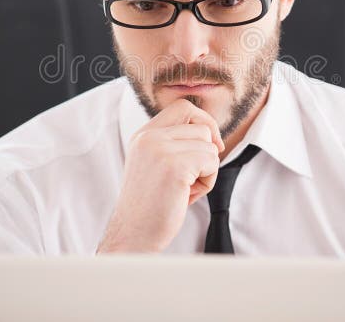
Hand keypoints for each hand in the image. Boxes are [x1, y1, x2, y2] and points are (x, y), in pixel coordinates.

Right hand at [96, 98, 224, 253]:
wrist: (133, 236)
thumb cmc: (150, 207)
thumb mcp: (156, 164)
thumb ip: (174, 144)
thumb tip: (210, 133)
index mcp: (143, 135)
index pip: (183, 107)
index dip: (203, 122)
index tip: (209, 145)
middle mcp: (149, 137)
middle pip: (201, 127)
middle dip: (206, 153)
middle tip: (191, 178)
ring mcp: (160, 149)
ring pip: (209, 146)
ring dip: (207, 170)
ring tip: (185, 189)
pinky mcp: (174, 166)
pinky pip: (211, 162)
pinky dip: (208, 181)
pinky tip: (187, 195)